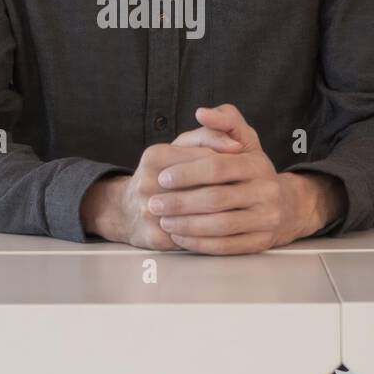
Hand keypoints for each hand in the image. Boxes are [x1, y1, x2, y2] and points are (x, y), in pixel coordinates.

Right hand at [80, 122, 242, 249]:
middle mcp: (149, 182)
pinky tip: (225, 231)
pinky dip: (210, 236)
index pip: (207, 159)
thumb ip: (209, 136)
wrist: (125, 210)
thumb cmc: (163, 175)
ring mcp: (149, 211)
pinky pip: (191, 237)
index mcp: (156, 156)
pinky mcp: (154, 236)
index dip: (232, 166)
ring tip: (240, 212)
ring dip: (224, 215)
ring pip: (200, 216)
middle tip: (248, 195)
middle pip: (205, 189)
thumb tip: (236, 146)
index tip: (248, 171)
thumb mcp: (180, 148)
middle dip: (230, 192)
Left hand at [150, 103, 344, 254]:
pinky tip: (180, 237)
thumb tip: (202, 113)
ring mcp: (266, 219)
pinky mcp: (261, 242)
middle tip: (154, 204)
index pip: (217, 167)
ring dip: (186, 225)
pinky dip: (200, 243)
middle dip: (180, 202)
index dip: (187, 173)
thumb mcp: (244, 139)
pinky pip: (226, 246)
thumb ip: (224, 121)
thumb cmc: (252, 170)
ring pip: (220, 226)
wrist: (286, 206)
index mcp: (257, 164)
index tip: (162, 177)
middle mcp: (266, 192)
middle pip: (216, 199)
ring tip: (164, 221)